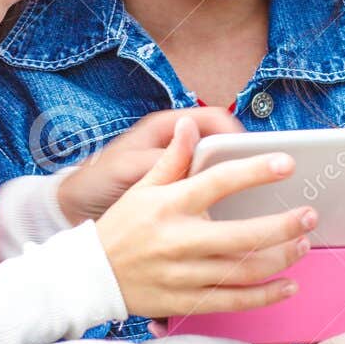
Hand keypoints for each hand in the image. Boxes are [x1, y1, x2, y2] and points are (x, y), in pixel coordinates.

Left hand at [56, 106, 243, 223]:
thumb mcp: (127, 169)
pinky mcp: (181, 198)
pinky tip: (236, 223)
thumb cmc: (99, 180)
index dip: (237, 131)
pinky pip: (212, 197)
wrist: (75, 207)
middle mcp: (178, 148)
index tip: (254, 150)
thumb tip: (190, 143)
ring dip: (242, 188)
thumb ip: (159, 159)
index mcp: (167, 130)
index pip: (213, 120)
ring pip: (223, 174)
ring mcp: (182, 173)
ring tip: (260, 205)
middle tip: (269, 180)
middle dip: (249, 162)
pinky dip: (226, 208)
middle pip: (226, 146)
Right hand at [95, 118, 315, 317]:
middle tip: (309, 215)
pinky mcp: (187, 302)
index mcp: (169, 205)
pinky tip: (288, 284)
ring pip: (244, 271)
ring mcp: (184, 275)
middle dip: (283, 226)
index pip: (218, 182)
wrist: (91, 277)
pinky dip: (266, 295)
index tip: (285, 163)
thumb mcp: (141, 188)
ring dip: (281, 258)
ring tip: (304, 244)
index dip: (255, 171)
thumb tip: (188, 124)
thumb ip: (171, 158)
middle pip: (242, 235)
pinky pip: (234, 301)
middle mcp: (179, 240)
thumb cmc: (121, 227)